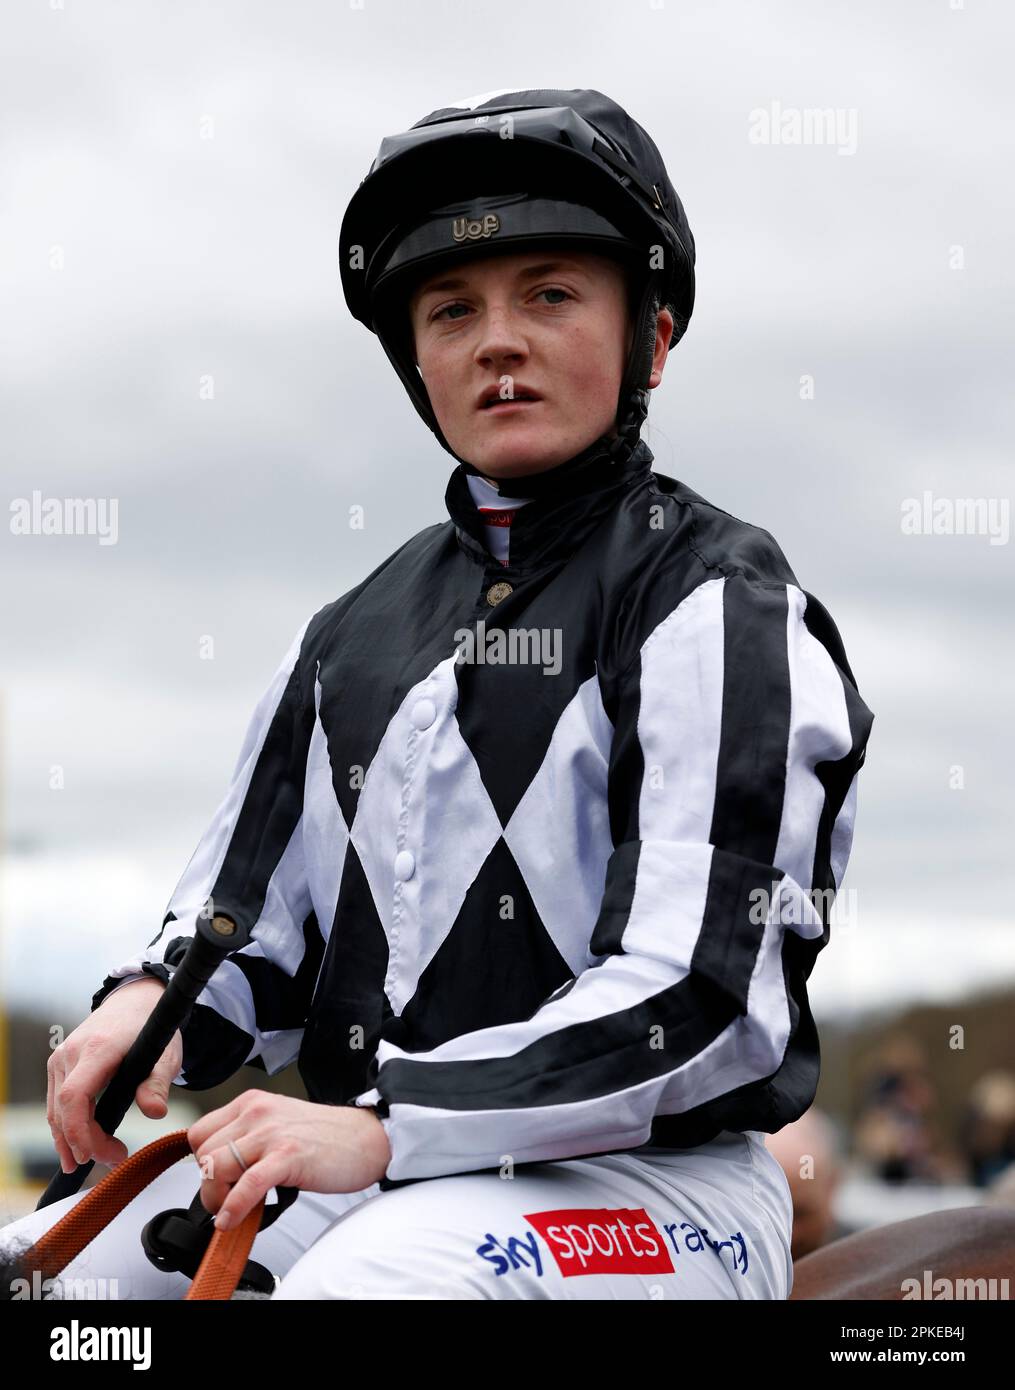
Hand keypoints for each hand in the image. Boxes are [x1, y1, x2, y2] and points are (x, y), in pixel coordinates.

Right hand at [47, 978, 180, 1172]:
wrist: (136, 1000)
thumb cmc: (151, 1027)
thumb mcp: (166, 1053)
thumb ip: (158, 1083)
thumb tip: (155, 1112)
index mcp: (97, 1049)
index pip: (74, 1097)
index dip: (79, 1131)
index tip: (97, 1154)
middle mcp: (72, 1052)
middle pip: (62, 1109)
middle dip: (82, 1142)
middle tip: (112, 1160)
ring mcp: (61, 1057)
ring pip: (55, 1109)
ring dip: (70, 1140)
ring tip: (95, 1161)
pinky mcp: (60, 1064)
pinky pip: (56, 1102)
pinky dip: (66, 1126)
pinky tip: (79, 1147)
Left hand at [187, 1090, 391, 1230]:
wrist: (368, 1138)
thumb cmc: (327, 1137)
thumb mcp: (278, 1125)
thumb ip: (249, 1141)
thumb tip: (221, 1177)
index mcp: (252, 1103)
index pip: (200, 1133)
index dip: (203, 1162)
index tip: (219, 1180)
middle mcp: (256, 1112)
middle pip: (203, 1152)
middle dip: (209, 1183)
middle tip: (226, 1199)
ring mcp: (271, 1133)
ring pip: (216, 1166)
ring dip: (217, 1197)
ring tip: (231, 1210)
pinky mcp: (288, 1156)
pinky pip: (246, 1185)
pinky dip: (233, 1207)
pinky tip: (233, 1220)